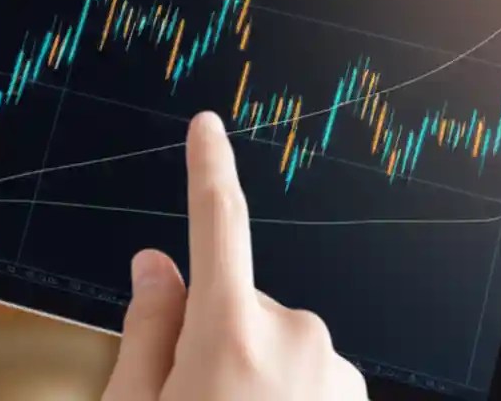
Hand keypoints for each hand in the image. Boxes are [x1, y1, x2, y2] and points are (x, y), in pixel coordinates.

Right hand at [102, 112, 368, 400]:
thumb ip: (145, 332)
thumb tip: (155, 267)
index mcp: (230, 336)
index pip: (218, 223)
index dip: (210, 169)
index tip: (208, 126)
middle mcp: (292, 338)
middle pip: (237, 302)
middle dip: (213, 335)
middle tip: (193, 398)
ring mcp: (332, 365)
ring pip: (272, 339)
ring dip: (251, 370)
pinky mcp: (355, 390)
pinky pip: (306, 369)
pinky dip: (286, 391)